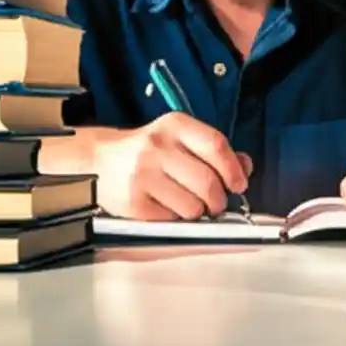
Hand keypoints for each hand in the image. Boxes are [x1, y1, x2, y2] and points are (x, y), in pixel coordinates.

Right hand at [95, 112, 252, 220]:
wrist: (101, 161)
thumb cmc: (147, 152)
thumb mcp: (179, 139)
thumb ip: (213, 151)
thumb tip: (245, 167)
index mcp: (174, 126)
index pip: (216, 146)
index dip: (233, 170)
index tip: (238, 184)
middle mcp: (158, 147)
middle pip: (208, 182)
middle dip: (218, 200)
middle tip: (215, 203)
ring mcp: (143, 175)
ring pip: (192, 206)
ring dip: (197, 212)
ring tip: (188, 205)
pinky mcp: (134, 202)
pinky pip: (171, 220)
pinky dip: (176, 219)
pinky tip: (166, 207)